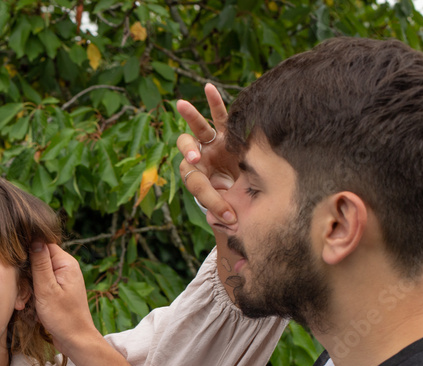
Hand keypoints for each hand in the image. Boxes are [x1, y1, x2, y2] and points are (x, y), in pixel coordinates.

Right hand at [29, 241, 100, 354]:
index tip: (17, 266)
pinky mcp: (57, 291)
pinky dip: (33, 296)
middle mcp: (65, 268)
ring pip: (36, 275)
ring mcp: (61, 280)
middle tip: (23, 295)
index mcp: (66, 263)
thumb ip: (40, 264)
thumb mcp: (47, 289)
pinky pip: (39, 287)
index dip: (27, 253)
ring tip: (24, 304)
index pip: (42, 244)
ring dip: (27, 289)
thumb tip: (35, 238)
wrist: (75, 341)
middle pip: (37, 261)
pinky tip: (29, 308)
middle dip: (25, 277)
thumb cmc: (63, 317)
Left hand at [176, 83, 237, 226]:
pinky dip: (213, 102)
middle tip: (196, 159)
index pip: (198, 186)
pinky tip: (208, 86)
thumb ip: (226, 210)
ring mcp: (211, 144)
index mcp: (196, 180)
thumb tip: (232, 223)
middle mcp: (200, 160)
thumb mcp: (230, 208)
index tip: (228, 216)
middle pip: (187, 154)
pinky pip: (219, 115)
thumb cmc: (234, 200)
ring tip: (180, 104)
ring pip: (197, 130)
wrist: (242, 189)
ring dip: (190, 118)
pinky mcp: (225, 133)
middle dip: (190, 155)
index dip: (212, 201)